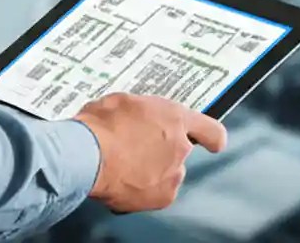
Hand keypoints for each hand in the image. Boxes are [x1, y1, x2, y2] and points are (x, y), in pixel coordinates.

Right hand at [73, 93, 227, 211]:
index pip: (210, 129)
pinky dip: (142, 190)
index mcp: (175, 118)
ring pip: (167, 174)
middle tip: (134, 149)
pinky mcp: (162, 196)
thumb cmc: (100, 125)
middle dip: (161, 152)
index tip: (212, 143)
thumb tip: (134, 116)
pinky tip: (123, 180)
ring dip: (152, 172)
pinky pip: (155, 193)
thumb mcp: (123, 102)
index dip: (211, 137)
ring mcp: (173, 174)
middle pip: (180, 153)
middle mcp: (180, 147)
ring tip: (123, 165)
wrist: (87, 154)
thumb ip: (140, 112)